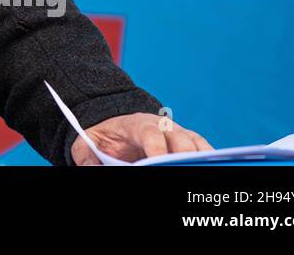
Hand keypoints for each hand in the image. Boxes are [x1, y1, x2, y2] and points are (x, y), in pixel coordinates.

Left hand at [70, 113, 212, 164]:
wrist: (117, 122)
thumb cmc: (106, 135)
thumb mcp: (88, 141)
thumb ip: (86, 154)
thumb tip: (91, 168)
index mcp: (137, 124)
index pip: (151, 133)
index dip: (157, 147)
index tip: (158, 161)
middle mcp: (163, 126)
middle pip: (180, 138)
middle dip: (183, 155)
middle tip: (180, 169)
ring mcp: (178, 133)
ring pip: (196, 143)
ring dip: (200, 158)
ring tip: (200, 171)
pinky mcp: (188, 144)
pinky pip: (203, 151)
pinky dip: (206, 160)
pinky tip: (207, 170)